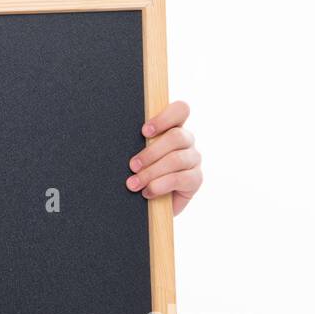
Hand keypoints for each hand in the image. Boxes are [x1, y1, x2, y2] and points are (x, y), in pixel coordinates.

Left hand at [126, 100, 200, 215]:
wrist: (151, 203)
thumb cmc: (140, 171)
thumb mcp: (138, 155)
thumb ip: (137, 143)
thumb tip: (118, 138)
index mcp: (173, 127)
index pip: (180, 110)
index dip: (164, 118)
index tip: (144, 132)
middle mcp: (187, 140)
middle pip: (176, 137)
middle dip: (150, 152)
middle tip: (132, 166)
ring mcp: (193, 159)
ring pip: (176, 159)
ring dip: (151, 172)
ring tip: (133, 184)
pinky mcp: (196, 179)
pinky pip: (180, 179)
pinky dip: (160, 186)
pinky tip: (147, 192)